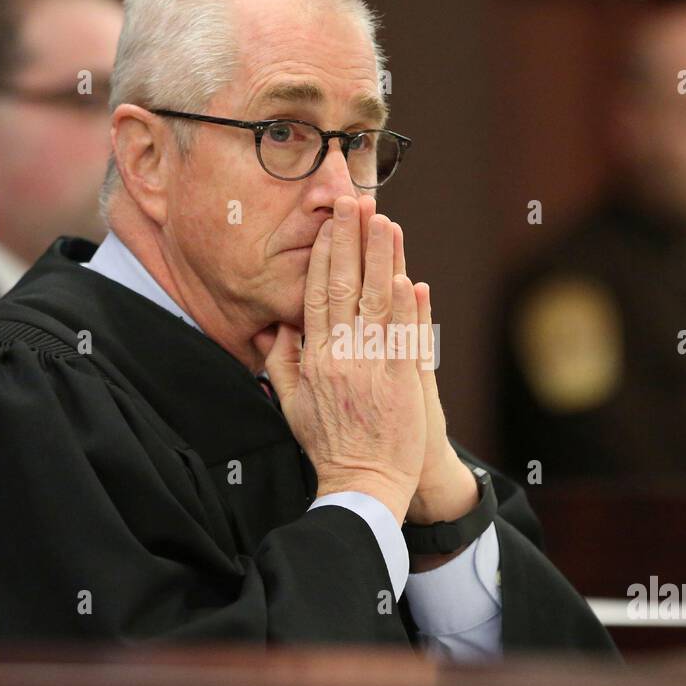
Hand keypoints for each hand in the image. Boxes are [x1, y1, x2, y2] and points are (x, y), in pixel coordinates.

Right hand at [265, 195, 426, 524]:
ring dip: (384, 259)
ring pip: (380, 304)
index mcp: (315, 359)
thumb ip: (281, 363)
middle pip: (347, 288)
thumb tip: (274, 326)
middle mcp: (344, 357)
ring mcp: (376, 368)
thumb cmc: (328, 445)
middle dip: (352, 241)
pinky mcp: (405, 382)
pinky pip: (408, 337)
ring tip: (387, 223)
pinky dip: (411, 307)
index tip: (331, 222)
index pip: (317, 295)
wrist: (363, 484)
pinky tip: (411, 277)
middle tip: (356, 202)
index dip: (325, 254)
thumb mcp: (292, 405)